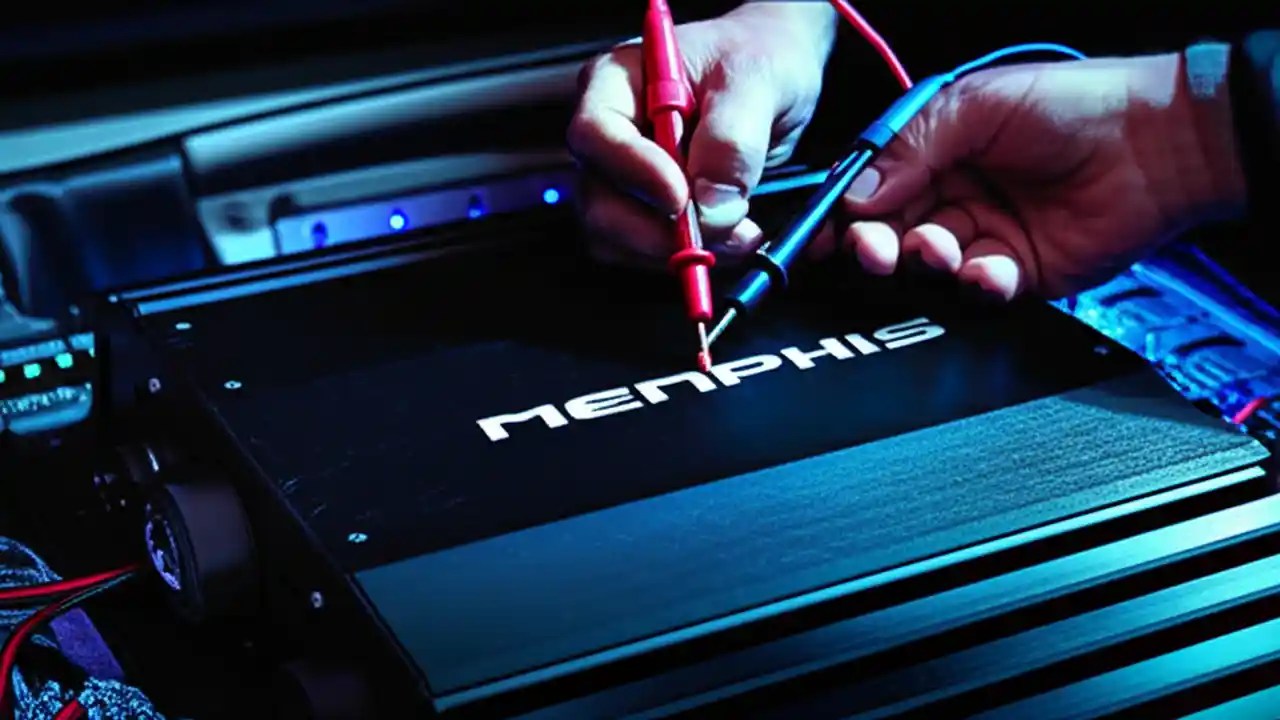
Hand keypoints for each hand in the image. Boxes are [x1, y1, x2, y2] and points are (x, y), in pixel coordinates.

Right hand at [568, 2, 835, 267]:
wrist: (775, 78)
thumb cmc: (757, 58)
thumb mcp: (756, 80)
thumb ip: (733, 140)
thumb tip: (712, 207)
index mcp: (617, 82)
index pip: (596, 134)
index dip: (634, 172)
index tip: (681, 198)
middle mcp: (609, 134)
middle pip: (598, 199)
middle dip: (657, 230)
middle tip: (720, 229)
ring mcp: (622, 178)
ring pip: (618, 238)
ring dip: (678, 251)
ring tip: (739, 229)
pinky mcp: (644, 212)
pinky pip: (646, 254)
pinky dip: (689, 258)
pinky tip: (732, 235)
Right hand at [818, 50, 1247, 298]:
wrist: (1157, 146)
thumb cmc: (1075, 107)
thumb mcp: (976, 107)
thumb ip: (910, 148)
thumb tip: (856, 191)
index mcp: (933, 153)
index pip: (870, 188)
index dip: (843, 213)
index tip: (823, 231)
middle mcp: (951, 196)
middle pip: (888, 235)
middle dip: (873, 246)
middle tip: (874, 248)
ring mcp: (981, 237)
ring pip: (926, 268)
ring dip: (925, 263)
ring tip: (942, 246)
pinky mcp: (1015, 275)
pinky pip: (976, 293)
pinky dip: (976, 284)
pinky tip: (991, 266)